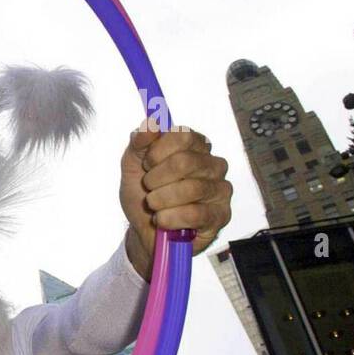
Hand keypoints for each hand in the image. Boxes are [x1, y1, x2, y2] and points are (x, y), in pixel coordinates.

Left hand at [120, 116, 232, 281]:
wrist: (144, 231)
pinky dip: (169, 218)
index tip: (146, 165)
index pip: (182, 136)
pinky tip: (163, 220)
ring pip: (190, 189)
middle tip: (149, 189)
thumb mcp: (132, 166)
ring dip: (160, 201)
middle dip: (155, 180)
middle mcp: (213, 164)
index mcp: (194, 146)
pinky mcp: (221, 215)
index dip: (157, 152)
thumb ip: (139, 142)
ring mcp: (220, 189)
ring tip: (155, 206)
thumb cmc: (144, 195)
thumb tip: (151, 123)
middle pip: (184, 162)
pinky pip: (195, 214)